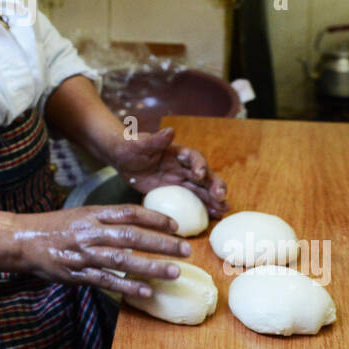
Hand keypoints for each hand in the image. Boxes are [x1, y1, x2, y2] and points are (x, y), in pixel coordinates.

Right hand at [16, 205, 191, 298]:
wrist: (24, 241)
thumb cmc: (56, 227)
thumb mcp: (81, 214)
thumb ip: (107, 218)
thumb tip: (138, 223)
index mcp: (93, 213)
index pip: (130, 213)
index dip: (155, 218)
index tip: (175, 226)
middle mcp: (91, 232)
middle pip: (132, 236)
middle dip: (161, 243)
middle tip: (186, 249)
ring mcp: (85, 254)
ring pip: (123, 260)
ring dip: (151, 266)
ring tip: (174, 272)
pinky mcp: (78, 274)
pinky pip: (107, 281)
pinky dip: (128, 287)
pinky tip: (146, 292)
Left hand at [112, 126, 227, 218]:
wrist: (123, 158)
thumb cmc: (131, 147)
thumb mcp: (140, 144)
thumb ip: (155, 140)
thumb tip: (170, 131)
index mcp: (178, 152)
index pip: (194, 157)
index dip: (199, 165)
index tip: (200, 174)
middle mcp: (184, 166)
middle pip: (205, 175)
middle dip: (214, 185)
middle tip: (221, 197)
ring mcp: (182, 180)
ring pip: (203, 190)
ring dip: (215, 199)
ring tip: (225, 210)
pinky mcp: (176, 193)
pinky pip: (193, 201)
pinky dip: (204, 208)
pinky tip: (214, 217)